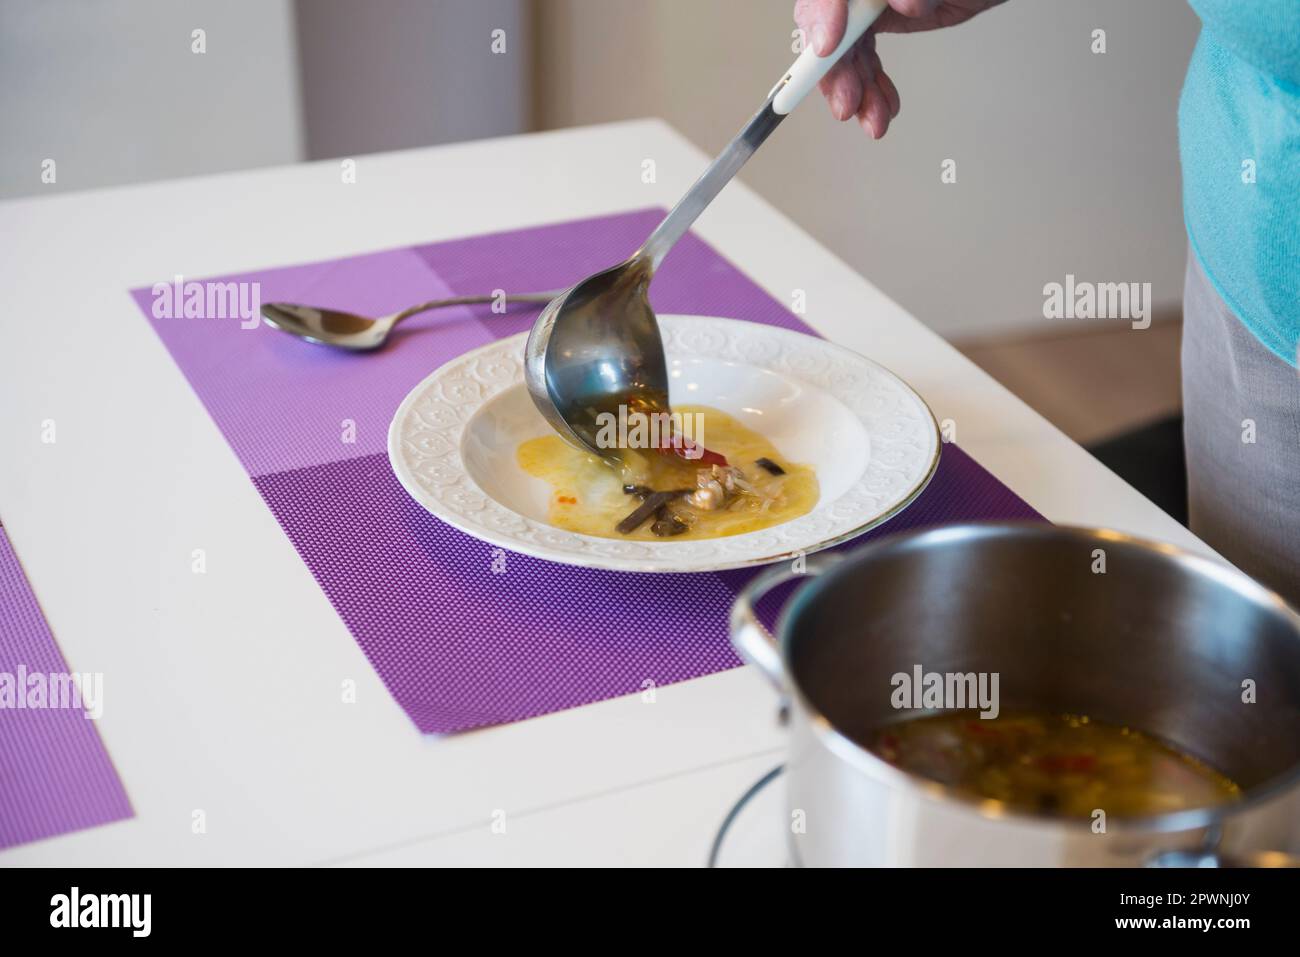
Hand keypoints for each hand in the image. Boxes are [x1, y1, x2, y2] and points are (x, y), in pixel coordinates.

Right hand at [793, 0, 1006, 137]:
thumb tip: (903, 3)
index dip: (822, 16)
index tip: (827, 48)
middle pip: (830, 26)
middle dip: (836, 71)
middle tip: (846, 103)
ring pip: (845, 48)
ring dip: (857, 91)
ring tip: (874, 120)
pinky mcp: (880, 17)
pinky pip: (864, 55)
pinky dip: (872, 86)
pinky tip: (882, 107)